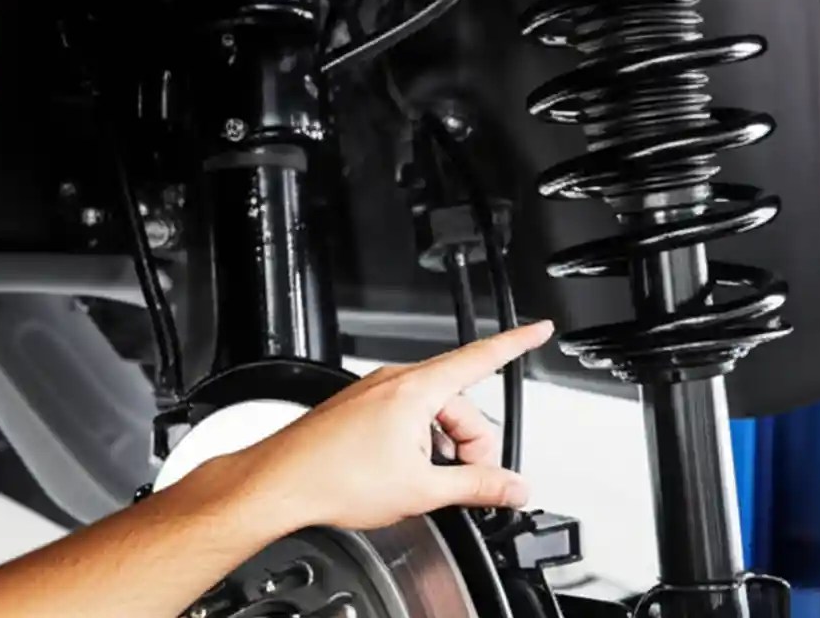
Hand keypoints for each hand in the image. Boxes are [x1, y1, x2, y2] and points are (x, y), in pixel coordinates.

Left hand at [206, 321, 553, 532]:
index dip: (517, 343)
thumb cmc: (333, 478)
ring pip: (432, 414)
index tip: (539, 329)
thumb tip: (512, 488)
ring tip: (427, 485)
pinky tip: (406, 476)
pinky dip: (418, 444)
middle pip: (460, 404)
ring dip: (443, 448)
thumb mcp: (421, 489)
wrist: (280, 484)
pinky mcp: (360, 409)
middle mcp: (396, 383)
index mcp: (416, 390)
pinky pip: (406, 418)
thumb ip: (476, 486)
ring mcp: (375, 394)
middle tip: (467, 483)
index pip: (481, 357)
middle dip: (471, 443)